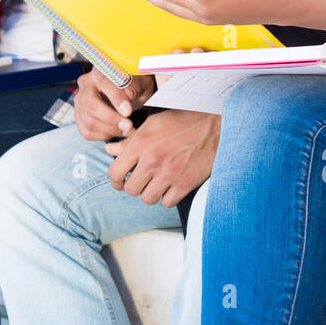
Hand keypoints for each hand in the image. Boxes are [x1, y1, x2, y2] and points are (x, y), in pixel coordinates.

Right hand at [73, 70, 154, 141]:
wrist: (128, 94)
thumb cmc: (135, 87)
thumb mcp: (140, 84)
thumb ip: (134, 88)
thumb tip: (128, 96)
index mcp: (101, 70)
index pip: (105, 83)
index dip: (116, 99)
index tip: (128, 112)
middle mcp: (86, 84)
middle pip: (90, 104)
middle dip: (111, 119)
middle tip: (129, 126)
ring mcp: (80, 101)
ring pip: (88, 121)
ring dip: (110, 130)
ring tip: (127, 129)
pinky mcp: (79, 117)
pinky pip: (87, 132)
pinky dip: (104, 136)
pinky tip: (116, 130)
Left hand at [105, 109, 219, 206]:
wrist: (216, 126)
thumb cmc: (183, 122)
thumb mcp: (153, 124)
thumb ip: (130, 140)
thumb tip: (110, 149)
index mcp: (141, 143)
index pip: (115, 172)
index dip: (115, 181)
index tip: (120, 181)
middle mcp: (152, 160)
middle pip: (130, 189)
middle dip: (135, 186)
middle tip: (143, 180)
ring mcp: (169, 174)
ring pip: (147, 198)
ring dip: (151, 192)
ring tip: (158, 181)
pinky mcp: (185, 183)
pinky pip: (167, 202)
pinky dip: (168, 197)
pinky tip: (172, 185)